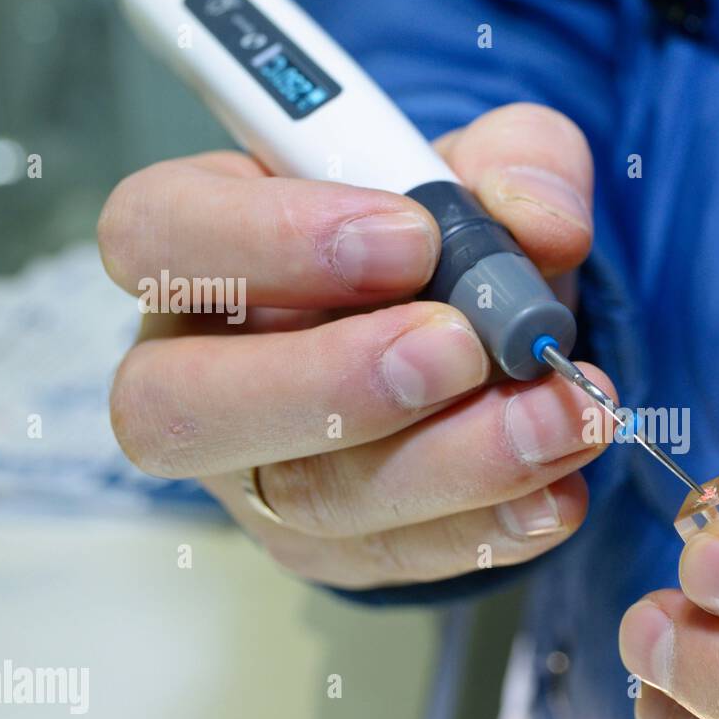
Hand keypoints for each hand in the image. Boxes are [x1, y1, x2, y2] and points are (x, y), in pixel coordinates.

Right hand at [100, 104, 612, 586]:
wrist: (486, 344)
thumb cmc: (449, 243)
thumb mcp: (492, 169)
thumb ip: (520, 162)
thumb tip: (545, 226)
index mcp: (203, 243)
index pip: (159, 234)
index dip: (269, 238)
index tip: (413, 238)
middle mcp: (201, 370)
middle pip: (179, 405)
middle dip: (332, 384)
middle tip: (460, 350)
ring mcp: (258, 476)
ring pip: (305, 498)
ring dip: (449, 463)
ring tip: (559, 418)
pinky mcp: (332, 547)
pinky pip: (392, 556)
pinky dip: (487, 527)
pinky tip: (557, 492)